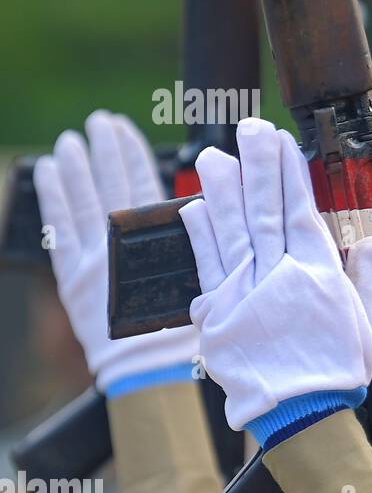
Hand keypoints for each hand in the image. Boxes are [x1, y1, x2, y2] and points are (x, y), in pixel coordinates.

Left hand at [33, 111, 197, 391]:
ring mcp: (94, 258)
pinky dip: (54, 197)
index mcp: (158, 243)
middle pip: (112, 185)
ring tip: (72, 140)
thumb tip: (199, 208)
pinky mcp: (74, 275)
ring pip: (83, 199)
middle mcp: (124, 246)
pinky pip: (60, 227)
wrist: (150, 370)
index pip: (143, 185)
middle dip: (106, 150)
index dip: (133, 155)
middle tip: (100, 122)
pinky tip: (49, 173)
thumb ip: (195, 245)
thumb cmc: (183, 333)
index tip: (126, 129)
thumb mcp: (202, 282)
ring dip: (77, 166)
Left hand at [178, 119, 371, 432]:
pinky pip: (205, 266)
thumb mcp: (367, 324)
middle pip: (262, 210)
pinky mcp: (215, 315)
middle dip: (256, 165)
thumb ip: (370, 278)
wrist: (300, 418)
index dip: (288, 172)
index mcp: (314, 275)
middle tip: (248, 128)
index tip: (280, 141)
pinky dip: (199, 234)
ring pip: (229, 230)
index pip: (299, 211)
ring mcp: (241, 294)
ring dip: (221, 190)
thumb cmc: (337, 373)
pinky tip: (193, 208)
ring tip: (215, 156)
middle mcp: (275, 276)